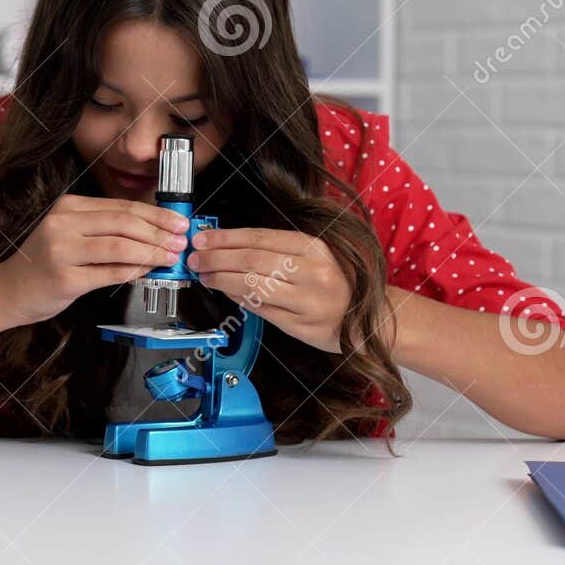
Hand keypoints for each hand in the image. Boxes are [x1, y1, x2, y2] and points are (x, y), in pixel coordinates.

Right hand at [0, 194, 191, 324]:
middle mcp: (63, 223)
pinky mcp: (65, 278)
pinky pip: (109, 273)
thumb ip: (106, 230)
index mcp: (69, 207)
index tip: (178, 222)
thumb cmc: (45, 263)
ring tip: (171, 257)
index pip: (121, 206)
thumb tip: (154, 233)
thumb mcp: (71, 234)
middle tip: (180, 241)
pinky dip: (134, 272)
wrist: (10, 290)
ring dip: (151, 252)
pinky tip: (150, 272)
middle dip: (158, 232)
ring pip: (120, 247)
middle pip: (123, 223)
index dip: (155, 214)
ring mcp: (62, 250)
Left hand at [186, 227, 351, 352]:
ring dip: (222, 280)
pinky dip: (240, 300)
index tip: (202, 238)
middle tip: (195, 259)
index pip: (259, 238)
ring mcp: (306, 301)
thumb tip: (230, 247)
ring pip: (253, 287)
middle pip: (251, 261)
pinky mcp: (301, 326)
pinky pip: (261, 310)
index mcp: (314, 248)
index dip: (226, 238)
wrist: (369, 319)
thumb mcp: (316, 256)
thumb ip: (279, 250)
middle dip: (216, 258)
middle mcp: (312, 273)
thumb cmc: (338, 282)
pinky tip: (227, 293)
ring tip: (205, 276)